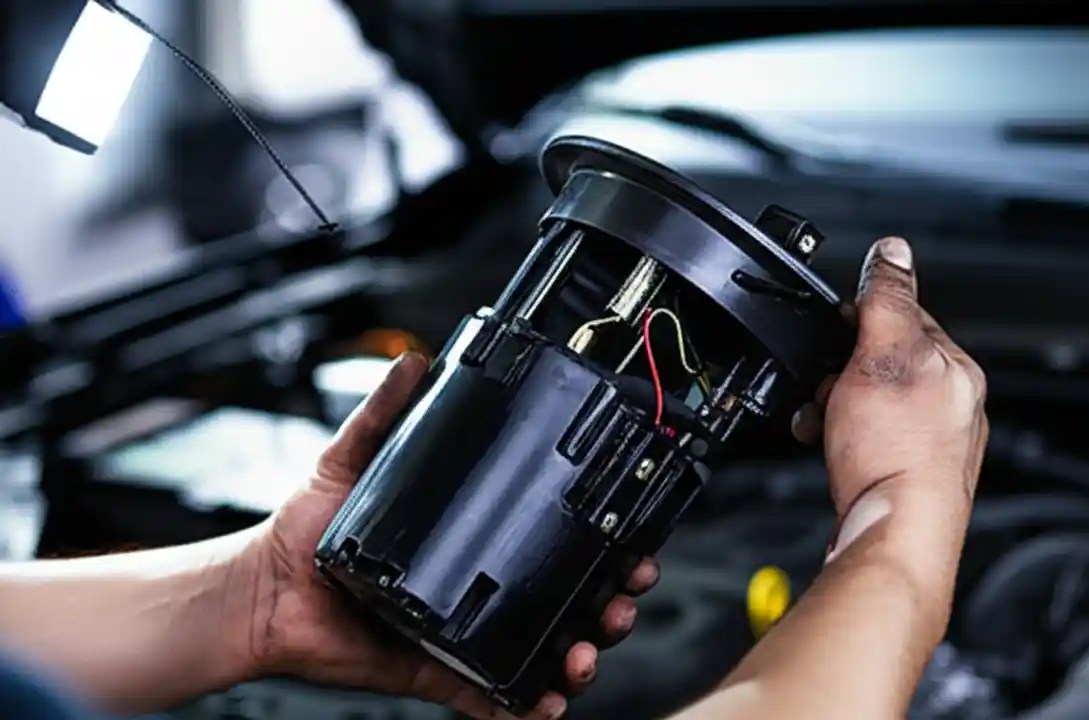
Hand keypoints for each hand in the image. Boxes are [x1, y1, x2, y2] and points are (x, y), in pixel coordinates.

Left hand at [239, 353, 659, 718]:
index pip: (555, 540)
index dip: (603, 543)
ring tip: (583, 653)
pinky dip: (522, 707)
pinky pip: (490, 698)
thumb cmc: (308, 527)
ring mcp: (464, 634)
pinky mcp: (437, 673)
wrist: (262, 589)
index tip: (633, 540)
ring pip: (542, 653)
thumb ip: (384, 412)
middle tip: (622, 598)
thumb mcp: (353, 459)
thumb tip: (412, 362)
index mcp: (475, 540)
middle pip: (567, 601)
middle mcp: (480, 588)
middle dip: (609, 605)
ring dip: (578, 657)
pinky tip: (542, 704)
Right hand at [792, 237, 987, 557]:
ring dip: (835, 408)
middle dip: (841, 372)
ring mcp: (930, 444)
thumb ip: (887, 299)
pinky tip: (831, 451)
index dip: (858, 321)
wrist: (894, 533)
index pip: (904, 317)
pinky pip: (866, 440)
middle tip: (827, 390)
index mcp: (954, 369)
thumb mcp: (884, 354)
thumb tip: (892, 251)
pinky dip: (841, 440)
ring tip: (823, 425)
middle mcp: (950, 404)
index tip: (832, 335)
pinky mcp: (906, 476)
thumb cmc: (897, 454)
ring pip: (869, 404)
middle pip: (881, 362)